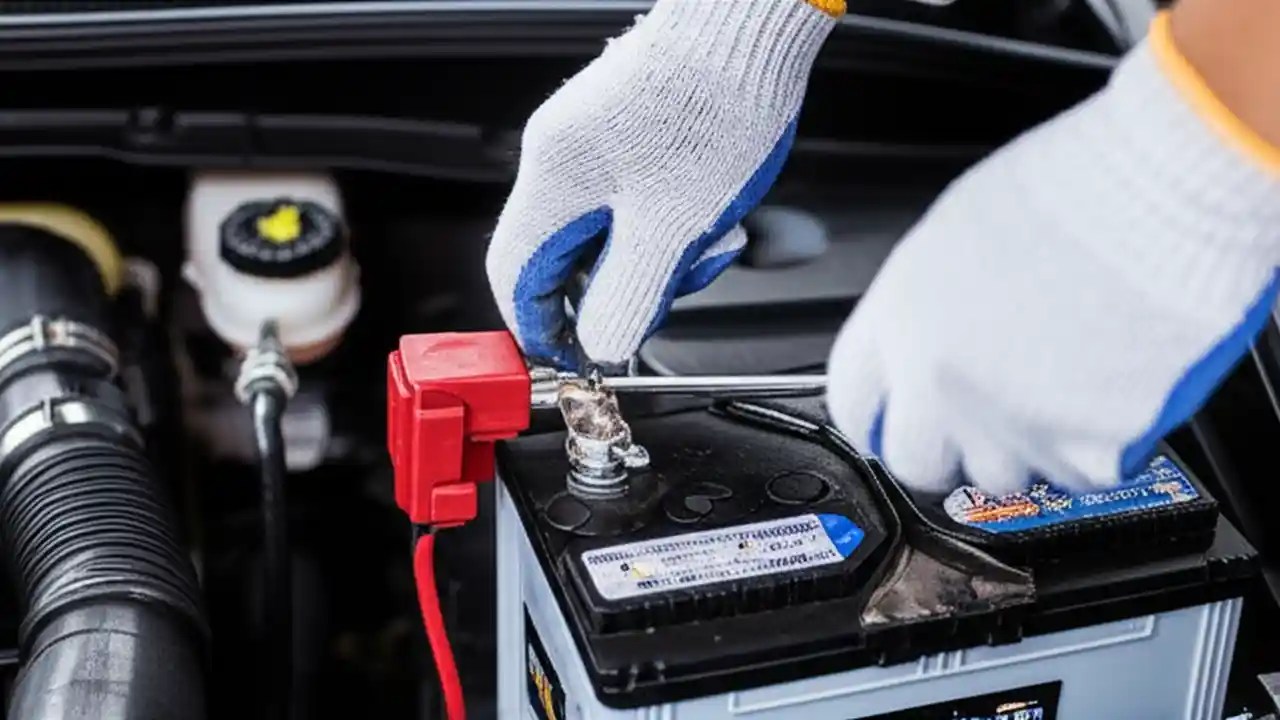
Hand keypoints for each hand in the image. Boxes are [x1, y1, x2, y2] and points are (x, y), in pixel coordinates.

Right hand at [486, 0, 837, 369]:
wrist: (751, 21)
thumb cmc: (715, 108)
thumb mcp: (672, 230)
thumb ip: (628, 298)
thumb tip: (601, 347)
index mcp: (554, 181)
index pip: (514, 277)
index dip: (541, 328)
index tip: (575, 355)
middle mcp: (559, 154)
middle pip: (564, 256)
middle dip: (619, 287)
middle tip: (669, 290)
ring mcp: (591, 136)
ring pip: (607, 229)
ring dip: (656, 254)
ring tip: (709, 240)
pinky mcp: (626, 125)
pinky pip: (632, 196)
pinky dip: (669, 221)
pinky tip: (712, 214)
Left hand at [827, 16, 1279, 495]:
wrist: (1168, 191)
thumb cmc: (1075, 187)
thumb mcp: (958, 232)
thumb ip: (924, 306)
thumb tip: (922, 345)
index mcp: (899, 317)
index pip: (852, 404)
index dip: (877, 418)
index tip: (893, 423)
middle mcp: (938, 379)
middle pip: (914, 460)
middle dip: (942, 448)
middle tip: (976, 421)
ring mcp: (1007, 420)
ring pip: (996, 475)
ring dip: (1020, 448)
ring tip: (1055, 389)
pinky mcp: (1081, 448)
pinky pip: (1075, 476)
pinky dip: (1091, 448)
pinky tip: (1103, 391)